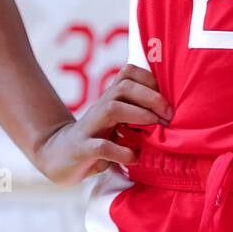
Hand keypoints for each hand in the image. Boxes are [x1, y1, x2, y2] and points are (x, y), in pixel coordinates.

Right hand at [34, 64, 171, 184]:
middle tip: (169, 116)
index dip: (149, 79)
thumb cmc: (98, 138)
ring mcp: (89, 127)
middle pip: (123, 87)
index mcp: (110, 99)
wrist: (58, 156)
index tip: (168, 98)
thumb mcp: (117, 122)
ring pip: (112, 108)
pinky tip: (134, 158)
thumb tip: (174, 113)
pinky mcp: (82, 149)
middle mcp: (99, 107)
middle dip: (151, 98)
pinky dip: (121, 151)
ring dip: (139, 116)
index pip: (127, 73)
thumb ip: (137, 113)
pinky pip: (102, 146)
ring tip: (156, 130)